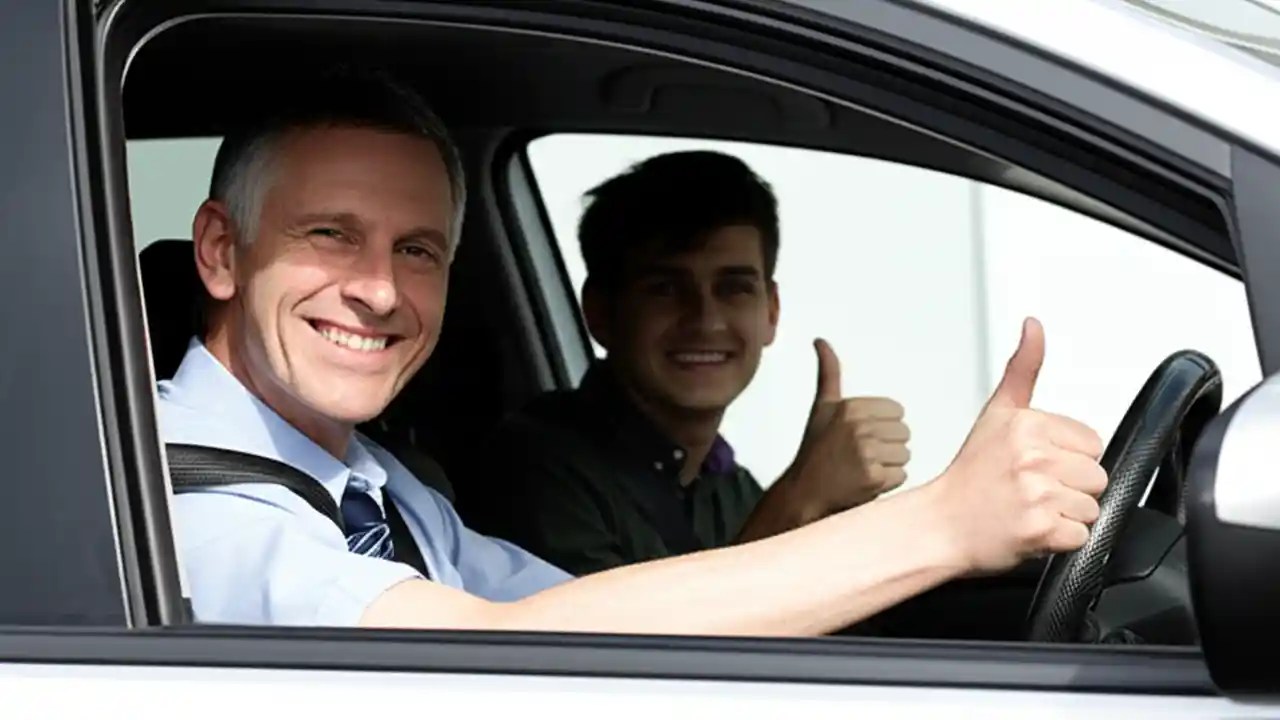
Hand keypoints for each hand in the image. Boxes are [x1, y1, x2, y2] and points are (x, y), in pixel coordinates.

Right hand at [781, 338, 910, 519]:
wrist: (803, 493)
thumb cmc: (815, 450)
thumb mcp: (821, 407)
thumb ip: (829, 373)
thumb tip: (821, 340)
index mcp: (851, 407)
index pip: (897, 412)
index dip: (882, 427)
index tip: (859, 437)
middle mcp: (859, 427)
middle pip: (904, 433)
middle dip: (887, 446)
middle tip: (860, 455)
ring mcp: (867, 454)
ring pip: (905, 455)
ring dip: (889, 466)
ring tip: (863, 469)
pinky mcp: (875, 479)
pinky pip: (902, 476)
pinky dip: (887, 484)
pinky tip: (866, 483)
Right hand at [929, 317, 1107, 574]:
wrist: (938, 525)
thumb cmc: (969, 476)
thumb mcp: (995, 414)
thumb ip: (1023, 369)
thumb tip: (1034, 326)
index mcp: (1028, 425)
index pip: (1091, 443)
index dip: (1067, 458)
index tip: (1034, 466)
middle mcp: (1034, 457)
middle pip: (1096, 477)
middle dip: (1069, 488)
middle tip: (1030, 490)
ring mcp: (1039, 494)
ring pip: (1091, 508)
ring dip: (1065, 516)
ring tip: (1029, 509)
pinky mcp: (1042, 529)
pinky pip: (1081, 536)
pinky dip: (1059, 541)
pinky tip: (1031, 529)